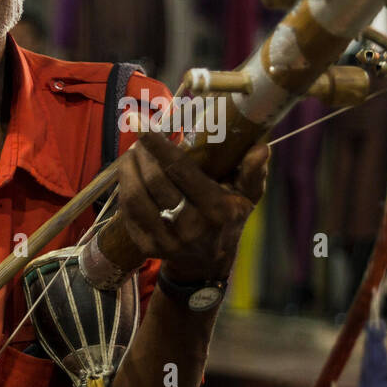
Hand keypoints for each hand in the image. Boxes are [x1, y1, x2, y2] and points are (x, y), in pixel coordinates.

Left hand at [116, 133, 268, 281]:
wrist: (207, 263)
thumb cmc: (228, 220)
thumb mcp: (247, 197)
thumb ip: (253, 172)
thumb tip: (261, 149)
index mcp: (215, 209)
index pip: (180, 170)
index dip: (158, 145)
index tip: (142, 123)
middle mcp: (190, 226)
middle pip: (154, 181)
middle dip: (141, 154)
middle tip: (139, 136)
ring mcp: (166, 240)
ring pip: (135, 197)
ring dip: (128, 169)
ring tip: (132, 153)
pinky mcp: (148, 247)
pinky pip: (128, 213)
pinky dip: (125, 189)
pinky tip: (130, 176)